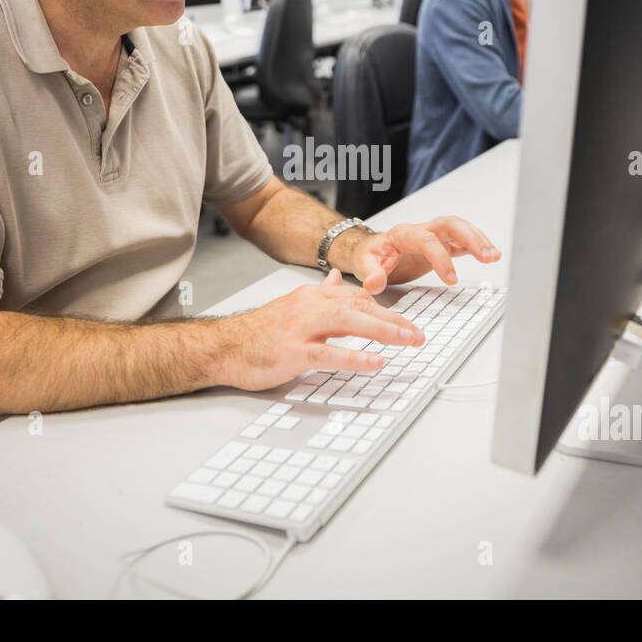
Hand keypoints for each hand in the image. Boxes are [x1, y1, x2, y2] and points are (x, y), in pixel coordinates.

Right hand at [215, 267, 424, 391]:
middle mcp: (310, 306)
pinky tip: (375, 362)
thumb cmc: (258, 332)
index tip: (407, 322)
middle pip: (360, 306)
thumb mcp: (293, 306)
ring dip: (383, 331)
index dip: (386, 309)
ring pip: (349, 322)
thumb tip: (335, 280)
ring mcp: (301, 328)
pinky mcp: (292, 352)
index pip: (357, 297)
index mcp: (312, 296)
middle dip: (393, 319)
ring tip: (408, 341)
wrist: (224, 347)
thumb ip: (319, 294)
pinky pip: (328, 353)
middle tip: (418, 334)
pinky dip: (355, 357)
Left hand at [343, 216, 501, 293]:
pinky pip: (462, 241)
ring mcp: (433, 236)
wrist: (371, 249)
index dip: (440, 257)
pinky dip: (477, 246)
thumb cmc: (369, 254)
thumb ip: (370, 274)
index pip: (426, 240)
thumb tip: (374, 283)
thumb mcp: (363, 265)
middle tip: (486, 256)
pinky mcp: (441, 245)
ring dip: (478, 240)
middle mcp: (421, 231)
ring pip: (459, 229)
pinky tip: (491, 255)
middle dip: (470, 238)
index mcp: (403, 234)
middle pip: (449, 225)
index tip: (451, 278)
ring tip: (494, 255)